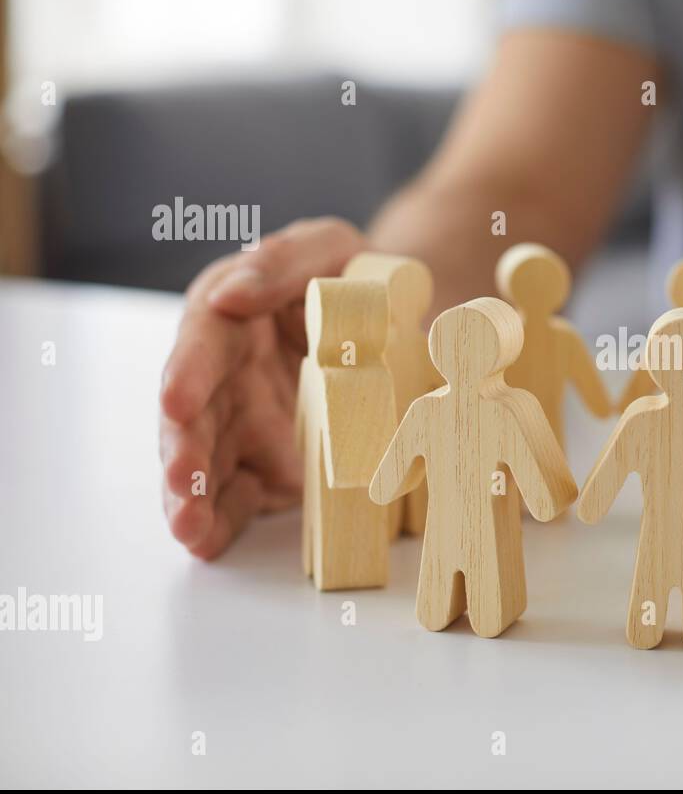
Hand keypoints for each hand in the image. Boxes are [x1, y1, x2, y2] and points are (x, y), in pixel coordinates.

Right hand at [159, 218, 366, 557]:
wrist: (394, 326)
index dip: (188, 373)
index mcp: (231, 321)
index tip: (177, 401)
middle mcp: (225, 378)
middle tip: (179, 482)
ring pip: (207, 465)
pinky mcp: (268, 466)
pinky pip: (239, 496)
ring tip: (187, 528)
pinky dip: (222, 521)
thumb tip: (230, 294)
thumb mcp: (328, 249)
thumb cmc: (352, 278)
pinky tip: (207, 544)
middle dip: (182, 452)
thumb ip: (282, 261)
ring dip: (192, 497)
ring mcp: (244, 427)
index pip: (202, 344)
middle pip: (194, 417)